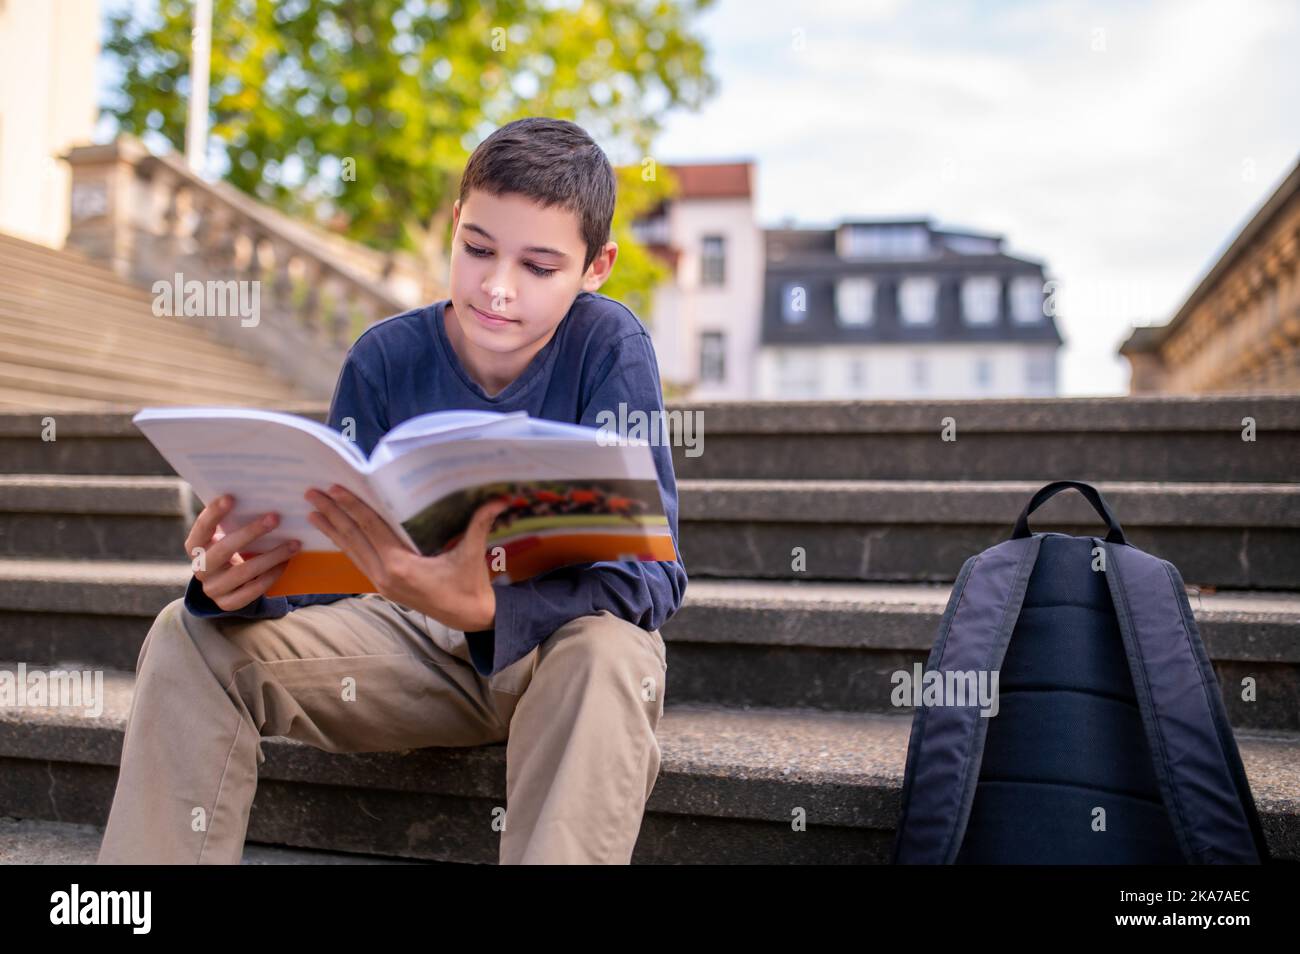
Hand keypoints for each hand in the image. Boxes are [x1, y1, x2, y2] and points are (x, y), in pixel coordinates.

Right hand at [187, 494, 300, 610]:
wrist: (225, 585)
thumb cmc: (230, 550)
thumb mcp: (225, 537)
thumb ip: (233, 522)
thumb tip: (260, 498)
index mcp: (195, 547)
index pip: (202, 528)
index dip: (214, 513)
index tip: (231, 497)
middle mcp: (200, 568)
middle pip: (224, 550)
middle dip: (251, 532)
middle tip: (275, 517)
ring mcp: (213, 588)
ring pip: (244, 571)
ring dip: (272, 556)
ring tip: (294, 544)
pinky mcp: (228, 603)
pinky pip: (253, 590)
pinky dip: (271, 575)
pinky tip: (286, 563)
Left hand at [305, 484, 509, 631]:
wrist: (470, 617)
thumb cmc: (470, 585)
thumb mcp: (472, 553)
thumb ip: (480, 523)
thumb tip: (500, 498)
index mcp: (401, 566)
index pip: (371, 529)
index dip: (352, 507)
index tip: (334, 489)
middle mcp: (385, 575)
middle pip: (353, 538)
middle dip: (332, 514)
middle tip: (311, 492)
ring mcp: (382, 583)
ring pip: (351, 551)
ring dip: (333, 529)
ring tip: (313, 510)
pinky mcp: (385, 587)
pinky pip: (359, 561)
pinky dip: (346, 545)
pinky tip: (336, 534)